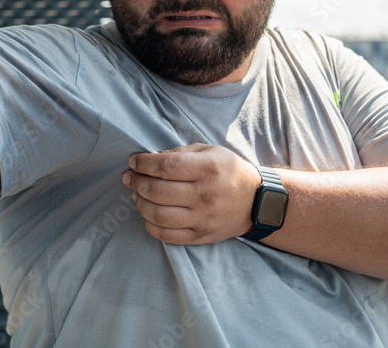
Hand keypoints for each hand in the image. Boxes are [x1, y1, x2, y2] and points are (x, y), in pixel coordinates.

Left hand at [121, 143, 260, 244]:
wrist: (257, 202)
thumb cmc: (229, 171)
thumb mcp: (209, 151)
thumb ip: (178, 154)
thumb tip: (148, 158)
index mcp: (207, 169)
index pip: (166, 166)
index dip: (144, 164)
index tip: (133, 162)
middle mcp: (204, 195)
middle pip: (158, 191)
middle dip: (137, 182)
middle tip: (130, 178)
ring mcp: (202, 219)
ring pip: (159, 215)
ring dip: (140, 204)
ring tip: (137, 195)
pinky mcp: (201, 236)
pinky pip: (167, 236)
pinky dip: (150, 225)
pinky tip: (148, 214)